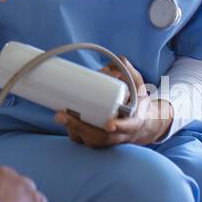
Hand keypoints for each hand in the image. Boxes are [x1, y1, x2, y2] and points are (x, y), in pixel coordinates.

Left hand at [53, 55, 173, 145]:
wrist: (142, 124)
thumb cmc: (138, 102)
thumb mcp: (138, 85)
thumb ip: (127, 71)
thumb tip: (112, 62)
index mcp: (135, 122)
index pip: (127, 127)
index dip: (119, 126)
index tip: (109, 125)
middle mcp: (119, 135)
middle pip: (100, 138)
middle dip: (81, 128)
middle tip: (64, 115)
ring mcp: (107, 139)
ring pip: (89, 140)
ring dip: (73, 129)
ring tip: (60, 115)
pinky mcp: (95, 138)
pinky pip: (83, 139)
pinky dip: (72, 130)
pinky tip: (61, 118)